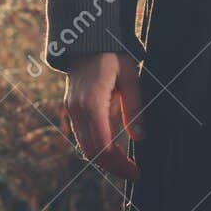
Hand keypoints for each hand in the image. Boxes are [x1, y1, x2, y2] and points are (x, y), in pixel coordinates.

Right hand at [64, 51, 143, 179]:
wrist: (87, 38)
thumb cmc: (113, 55)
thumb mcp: (130, 78)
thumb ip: (134, 108)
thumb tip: (140, 138)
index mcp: (92, 104)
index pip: (103, 147)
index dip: (119, 164)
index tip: (136, 172)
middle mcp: (77, 109)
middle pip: (92, 151)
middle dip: (113, 166)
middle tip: (133, 172)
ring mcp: (71, 108)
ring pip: (84, 146)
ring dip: (104, 159)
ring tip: (125, 164)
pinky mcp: (71, 107)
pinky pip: (82, 135)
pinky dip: (96, 147)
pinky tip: (113, 150)